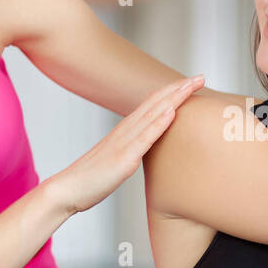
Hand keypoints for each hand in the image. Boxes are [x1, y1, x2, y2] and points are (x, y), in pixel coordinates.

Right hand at [46, 75, 204, 215]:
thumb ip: (131, 150)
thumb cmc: (91, 178)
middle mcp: (125, 131)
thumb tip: (145, 149)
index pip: (152, 104)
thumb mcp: (117, 159)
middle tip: (200, 77)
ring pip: (152, 115)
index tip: (191, 83)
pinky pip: (143, 138)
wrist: (67, 190)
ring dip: (173, 98)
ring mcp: (124, 143)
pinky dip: (159, 124)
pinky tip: (172, 112)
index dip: (172, 91)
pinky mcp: (123, 159)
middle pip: (155, 103)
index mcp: (125, 131)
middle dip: (179, 89)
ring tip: (191, 85)